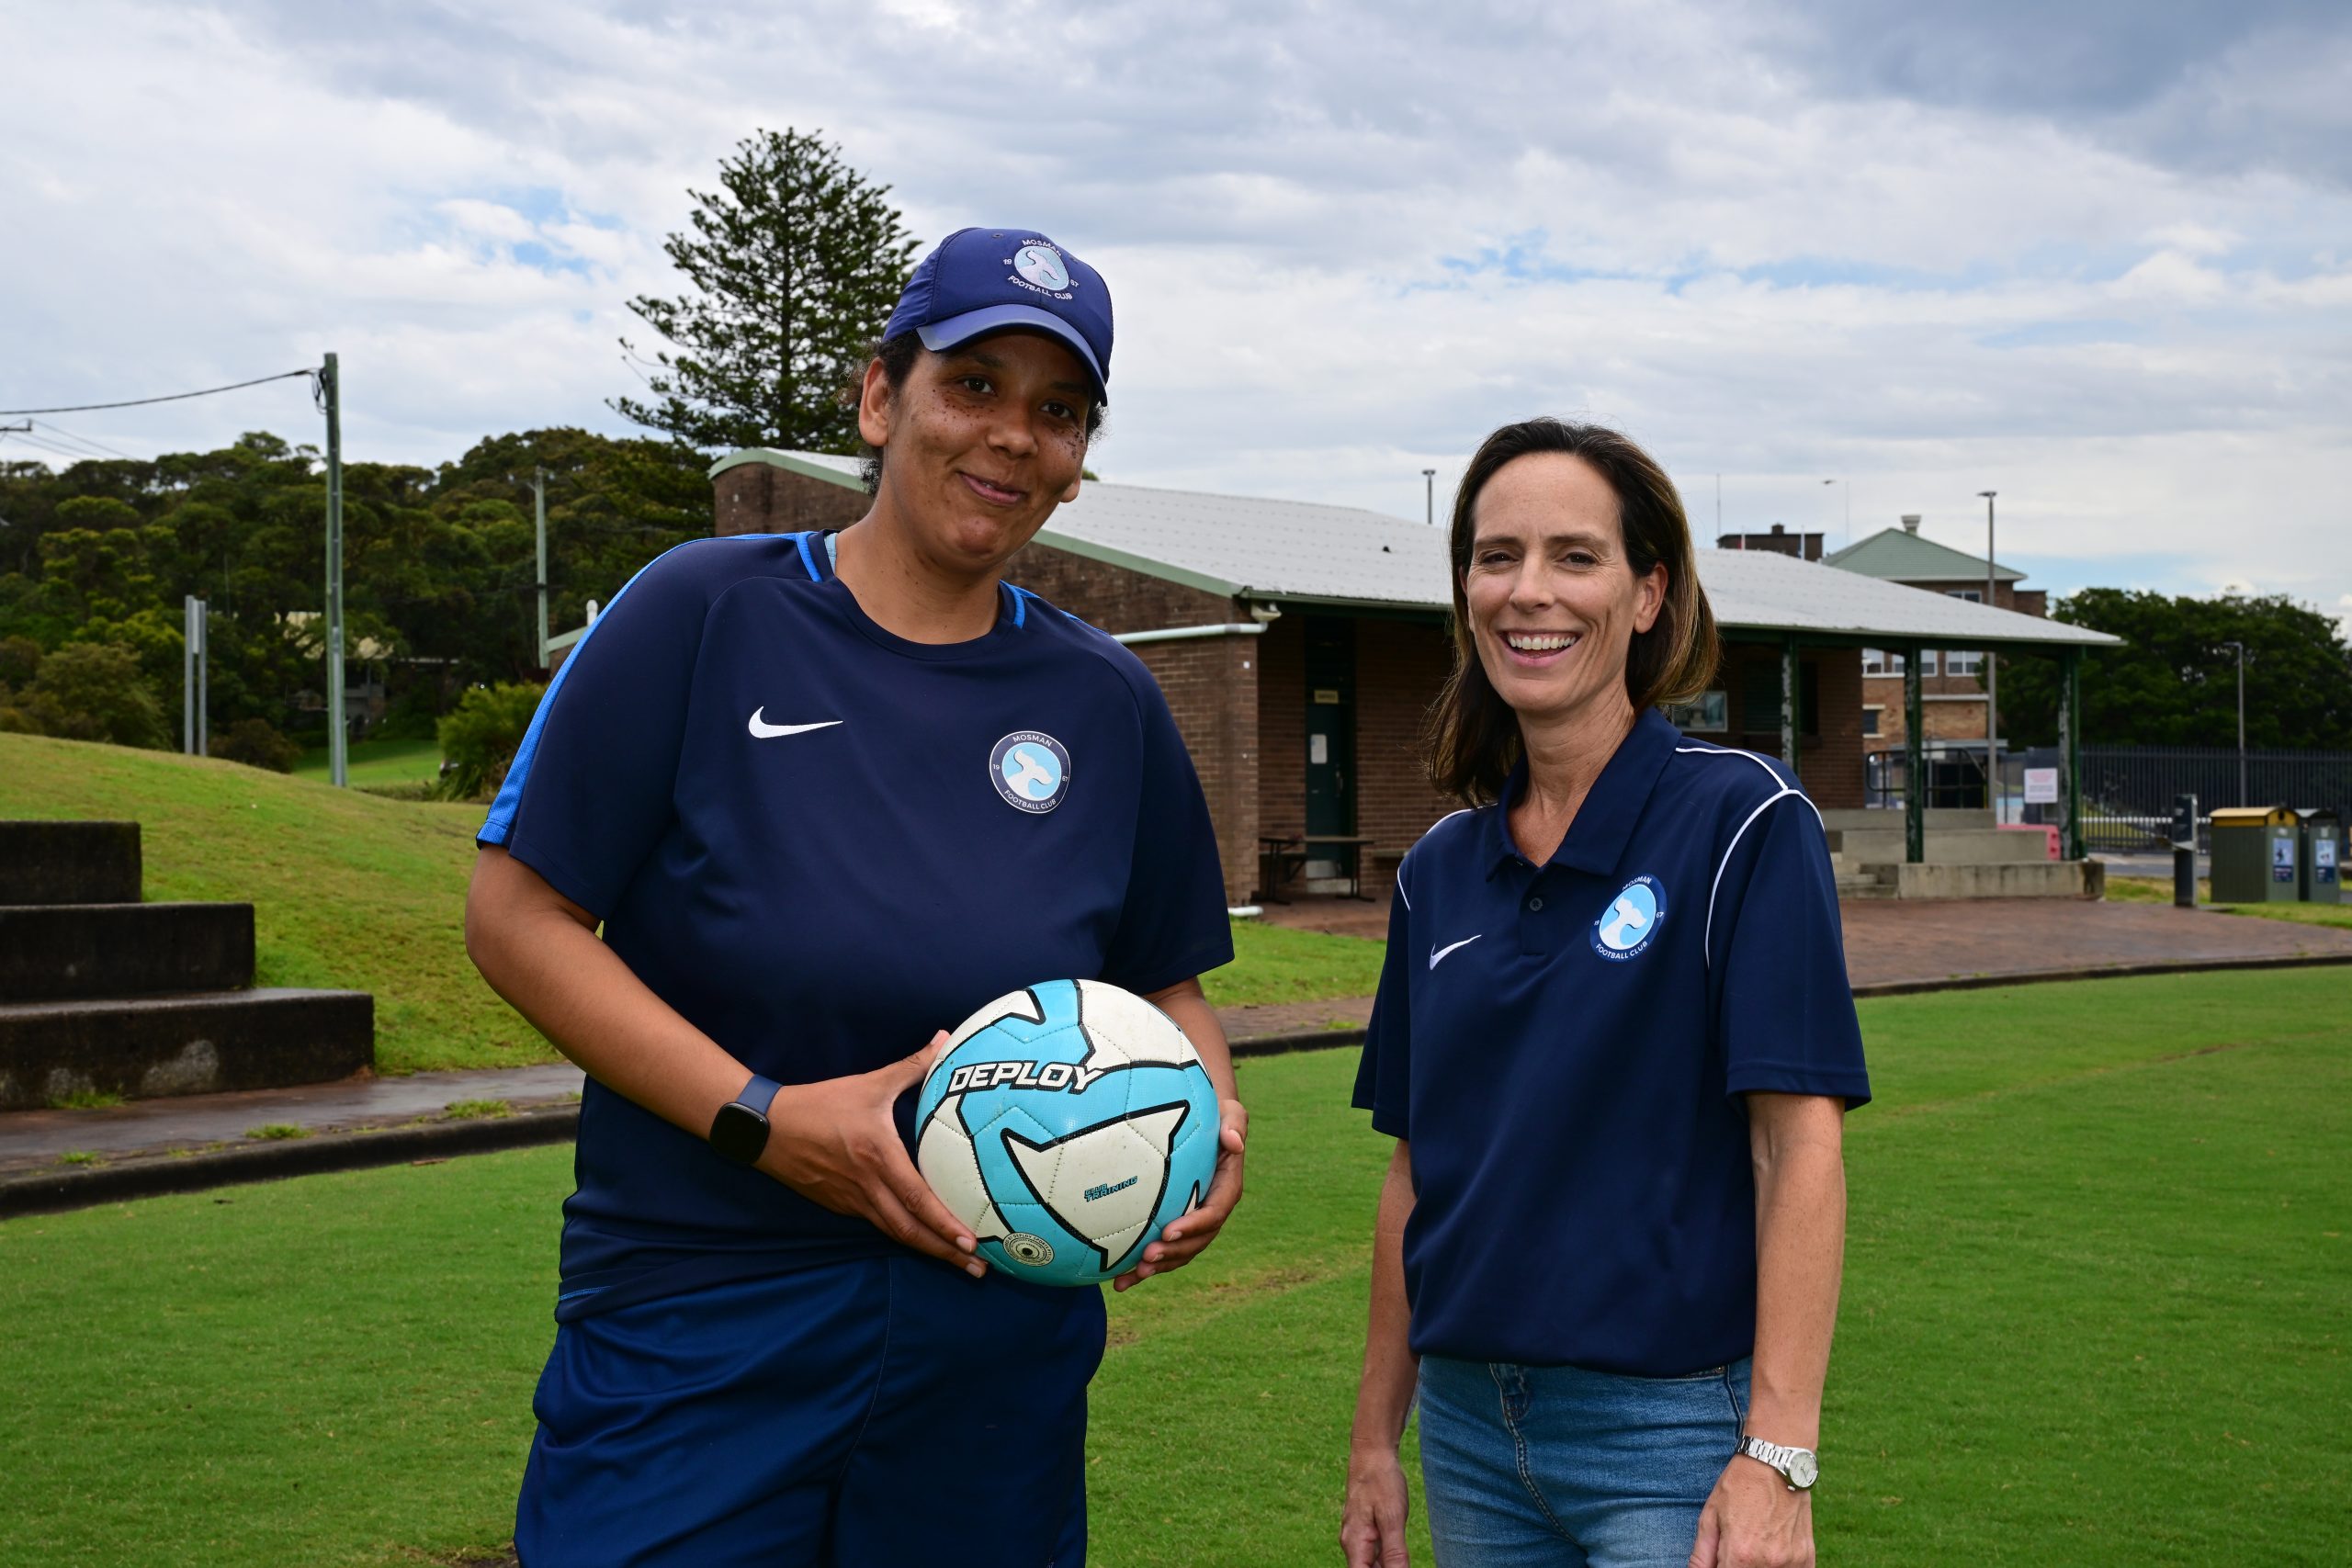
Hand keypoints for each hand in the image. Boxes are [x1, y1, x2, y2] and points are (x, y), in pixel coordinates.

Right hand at [759, 1031, 983, 1276]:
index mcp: (878, 1158)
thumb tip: (946, 1038)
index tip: (972, 1243)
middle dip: (946, 1253)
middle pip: (911, 1231)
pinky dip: (904, 1236)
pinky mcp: (840, 1205)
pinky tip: (923, 1240)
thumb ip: (913, 1065)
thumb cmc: (820, 1104)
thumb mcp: (869, 1083)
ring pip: (895, 1233)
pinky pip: (878, 1224)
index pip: (917, 1199)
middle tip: (979, 1269)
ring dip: (928, 1250)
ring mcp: (851, 1201)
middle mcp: (867, 1187)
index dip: (945, 1225)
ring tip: (959, 1263)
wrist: (765, 1128)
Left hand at [1113, 1096, 1245, 1291]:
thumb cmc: (1216, 1115)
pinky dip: (1140, 1267)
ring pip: (1179, 1252)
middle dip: (1173, 1254)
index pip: (1213, 1213)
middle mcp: (1211, 1211)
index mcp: (1225, 1189)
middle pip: (1196, 1241)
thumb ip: (1235, 1124)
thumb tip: (1234, 1140)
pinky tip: (1116, 1280)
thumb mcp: (1232, 1112)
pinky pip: (1161, 1249)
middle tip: (1147, 1258)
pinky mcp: (1174, 1224)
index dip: (1194, 1225)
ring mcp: (1192, 1221)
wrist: (1204, 1123)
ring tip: (1132, 1275)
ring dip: (1158, 1267)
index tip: (1170, 1230)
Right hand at [1339, 1444, 1411, 1566]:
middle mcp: (1352, 1544)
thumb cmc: (1381, 1481)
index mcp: (1355, 1543)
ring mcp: (1358, 1537)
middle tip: (1405, 1562)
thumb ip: (1394, 1551)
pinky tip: (1402, 1557)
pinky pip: (1375, 1553)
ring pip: (1372, 1565)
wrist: (1373, 1454)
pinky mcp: (1366, 1530)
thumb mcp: (1392, 1517)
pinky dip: (1388, 1559)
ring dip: (1388, 1567)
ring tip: (1404, 1561)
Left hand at [1688, 1454, 1811, 1567]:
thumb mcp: (1710, 1517)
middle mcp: (1768, 1563)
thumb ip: (1701, 1555)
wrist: (1776, 1464)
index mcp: (1740, 1556)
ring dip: (1759, 1565)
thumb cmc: (1739, 1486)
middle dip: (1738, 1565)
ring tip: (1755, 1543)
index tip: (1721, 1559)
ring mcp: (1791, 1562)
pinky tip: (1772, 1548)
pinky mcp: (1807, 1557)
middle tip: (1738, 1547)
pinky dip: (1780, 1566)